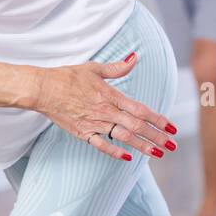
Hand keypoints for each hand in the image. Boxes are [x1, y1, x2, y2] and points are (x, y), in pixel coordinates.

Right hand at [32, 53, 177, 161]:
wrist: (42, 89)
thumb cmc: (68, 77)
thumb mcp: (94, 68)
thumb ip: (117, 67)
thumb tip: (135, 57)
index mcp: (111, 95)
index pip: (140, 109)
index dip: (158, 119)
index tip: (172, 127)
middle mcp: (106, 111)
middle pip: (137, 126)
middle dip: (157, 137)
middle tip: (173, 145)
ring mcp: (94, 124)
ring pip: (123, 137)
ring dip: (143, 146)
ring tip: (158, 153)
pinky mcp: (82, 133)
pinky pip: (101, 145)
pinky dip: (115, 152)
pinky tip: (129, 158)